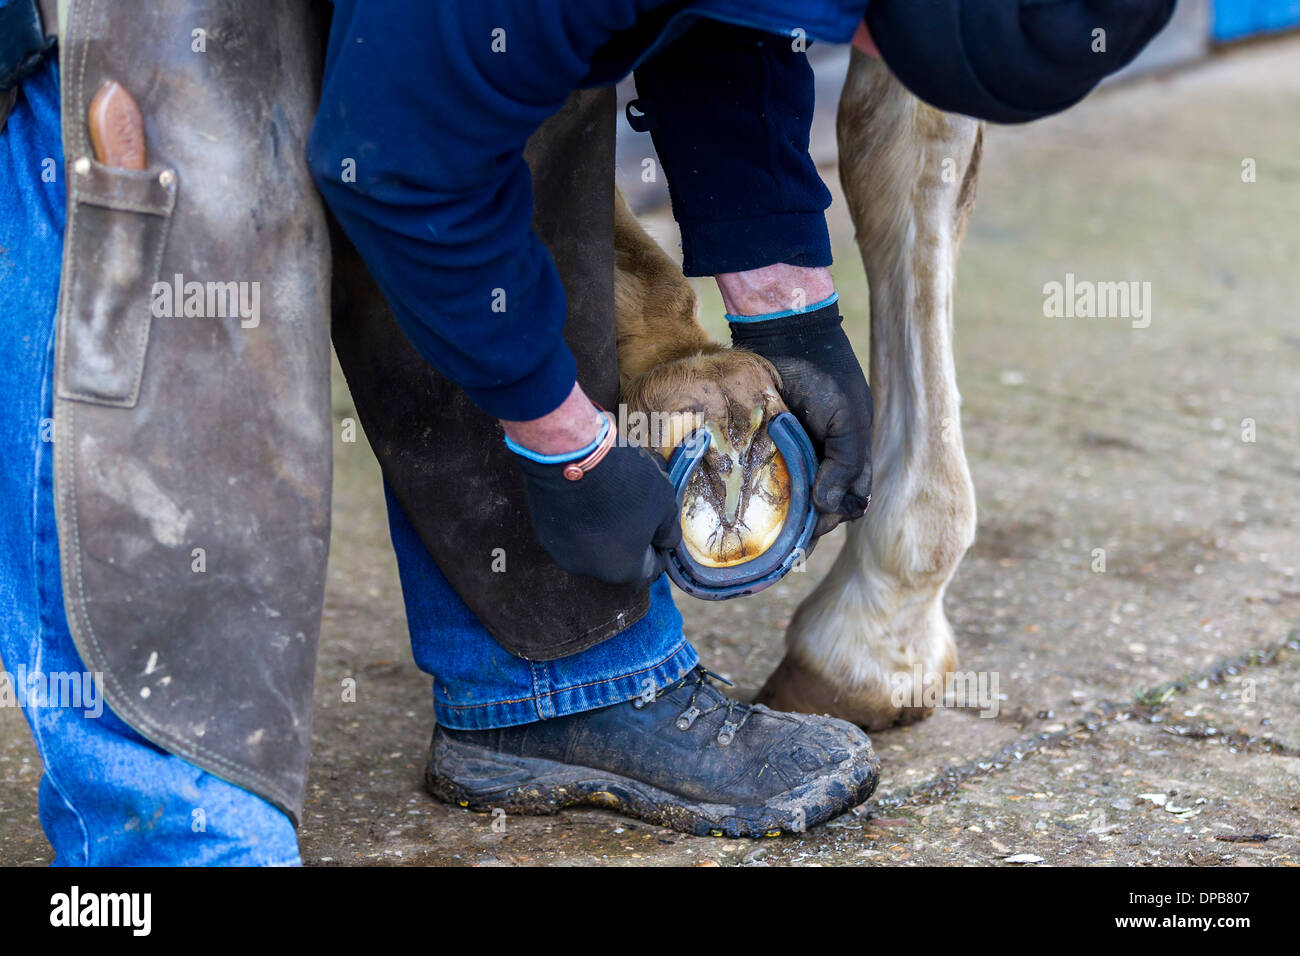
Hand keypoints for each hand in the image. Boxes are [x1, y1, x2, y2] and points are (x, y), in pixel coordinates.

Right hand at [502, 386, 680, 587]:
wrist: (569, 455)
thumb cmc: (622, 482)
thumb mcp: (663, 503)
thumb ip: (667, 530)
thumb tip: (665, 542)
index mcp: (620, 569)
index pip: (649, 570)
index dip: (658, 550)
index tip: (659, 531)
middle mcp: (587, 569)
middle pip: (617, 560)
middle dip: (630, 539)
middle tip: (637, 511)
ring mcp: (561, 551)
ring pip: (592, 546)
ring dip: (603, 530)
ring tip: (610, 499)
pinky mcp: (544, 531)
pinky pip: (570, 531)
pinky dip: (581, 519)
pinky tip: (588, 495)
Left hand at [730, 305, 872, 536]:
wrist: (786, 337)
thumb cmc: (826, 377)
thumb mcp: (849, 419)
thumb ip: (847, 463)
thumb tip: (829, 507)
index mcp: (848, 457)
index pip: (846, 504)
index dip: (831, 521)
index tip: (811, 536)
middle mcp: (820, 460)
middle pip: (815, 507)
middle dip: (802, 528)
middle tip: (781, 549)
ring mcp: (790, 454)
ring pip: (787, 498)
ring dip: (777, 518)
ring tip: (760, 539)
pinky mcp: (761, 445)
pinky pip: (759, 477)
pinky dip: (755, 494)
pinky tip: (741, 510)